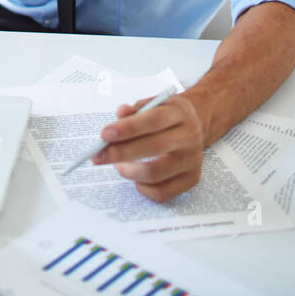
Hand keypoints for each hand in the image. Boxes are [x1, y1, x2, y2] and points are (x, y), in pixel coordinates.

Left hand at [91, 93, 205, 201]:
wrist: (196, 125)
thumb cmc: (168, 115)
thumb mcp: (154, 103)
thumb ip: (135, 108)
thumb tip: (120, 114)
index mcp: (179, 113)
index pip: (152, 120)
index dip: (127, 128)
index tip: (104, 135)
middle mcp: (189, 137)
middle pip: (153, 147)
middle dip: (121, 152)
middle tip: (98, 156)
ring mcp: (192, 160)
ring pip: (156, 173)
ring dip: (129, 171)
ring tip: (118, 165)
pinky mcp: (191, 179)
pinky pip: (162, 192)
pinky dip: (143, 187)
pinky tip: (135, 177)